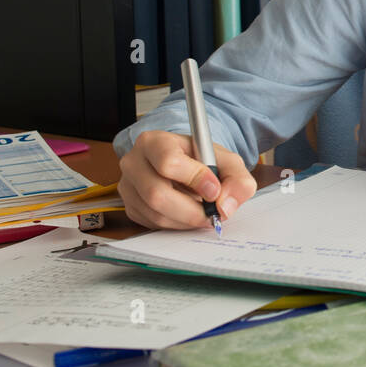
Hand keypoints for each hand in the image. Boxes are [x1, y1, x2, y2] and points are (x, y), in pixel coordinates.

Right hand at [118, 130, 256, 229]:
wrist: (186, 165)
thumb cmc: (202, 160)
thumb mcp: (227, 161)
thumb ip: (237, 179)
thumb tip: (225, 205)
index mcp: (155, 142)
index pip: (168, 162)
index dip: (195, 179)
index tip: (214, 189)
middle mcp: (134, 162)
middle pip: (157, 194)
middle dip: (191, 210)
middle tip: (212, 212)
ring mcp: (128, 186)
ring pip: (156, 213)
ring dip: (186, 220)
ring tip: (203, 211)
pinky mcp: (130, 206)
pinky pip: (153, 223)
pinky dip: (177, 224)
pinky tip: (188, 213)